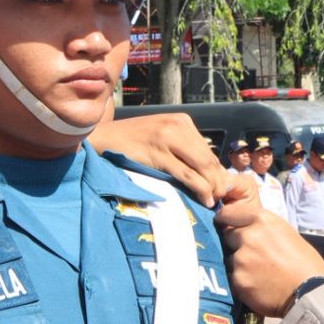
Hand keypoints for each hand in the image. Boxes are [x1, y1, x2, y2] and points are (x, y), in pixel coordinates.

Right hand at [88, 112, 232, 207]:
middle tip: (220, 198)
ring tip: (213, 201)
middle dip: (218, 181)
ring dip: (212, 187)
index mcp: (182, 121)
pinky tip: (204, 199)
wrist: (103, 139)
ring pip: (201, 167)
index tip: (220, 189)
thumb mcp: (161, 138)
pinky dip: (200, 189)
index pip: (208, 151)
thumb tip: (206, 174)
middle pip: (208, 159)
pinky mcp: (158, 154)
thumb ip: (181, 150)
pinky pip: (186, 174)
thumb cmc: (131, 143)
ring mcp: (167, 138)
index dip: (218, 172)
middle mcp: (177, 126)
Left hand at [217, 201, 323, 316]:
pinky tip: (256, 286)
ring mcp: (241, 259)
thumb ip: (263, 228)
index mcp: (263, 220)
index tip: (225, 225)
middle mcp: (249, 236)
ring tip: (256, 274)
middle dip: (235, 244)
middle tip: (250, 255)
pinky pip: (231, 278)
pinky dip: (240, 282)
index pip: (229, 213)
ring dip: (238, 265)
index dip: (226, 220)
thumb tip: (247, 228)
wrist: (311, 293)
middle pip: (227, 236)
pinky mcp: (238, 280)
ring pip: (228, 258)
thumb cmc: (306, 263)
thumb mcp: (286, 233)